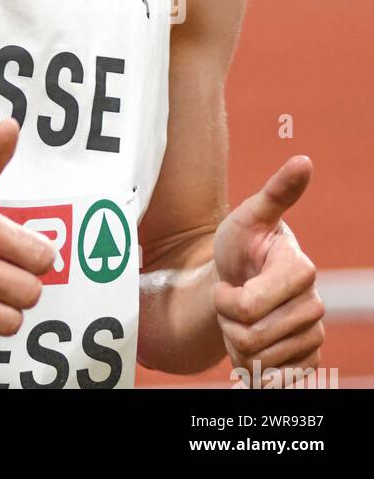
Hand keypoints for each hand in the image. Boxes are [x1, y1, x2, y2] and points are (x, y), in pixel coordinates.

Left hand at [213, 157, 324, 386]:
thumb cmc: (243, 243)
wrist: (241, 278)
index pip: (247, 308)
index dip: (226, 301)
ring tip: (240, 318)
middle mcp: (313, 306)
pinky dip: (252, 367)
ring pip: (258, 361)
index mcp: (301, 270)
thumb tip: (303, 160)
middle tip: (230, 301)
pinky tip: (252, 344)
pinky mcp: (308, 361)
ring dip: (237, 342)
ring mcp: (312, 336)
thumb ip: (277, 191)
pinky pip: (273, 380)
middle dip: (228, 322)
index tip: (227, 282)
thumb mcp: (250, 214)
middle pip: (251, 338)